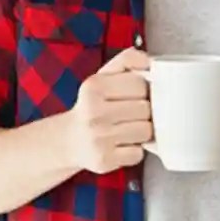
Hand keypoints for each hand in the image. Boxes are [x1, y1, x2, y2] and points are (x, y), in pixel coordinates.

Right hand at [61, 48, 152, 173]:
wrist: (69, 140)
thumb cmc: (92, 106)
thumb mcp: (103, 77)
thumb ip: (127, 61)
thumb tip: (150, 60)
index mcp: (94, 87)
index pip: (140, 84)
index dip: (143, 90)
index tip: (135, 95)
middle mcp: (93, 112)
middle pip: (145, 109)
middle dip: (144, 112)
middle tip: (131, 114)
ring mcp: (98, 138)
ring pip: (146, 132)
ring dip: (142, 131)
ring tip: (128, 128)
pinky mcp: (104, 160)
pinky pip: (138, 154)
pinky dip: (135, 151)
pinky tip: (123, 144)